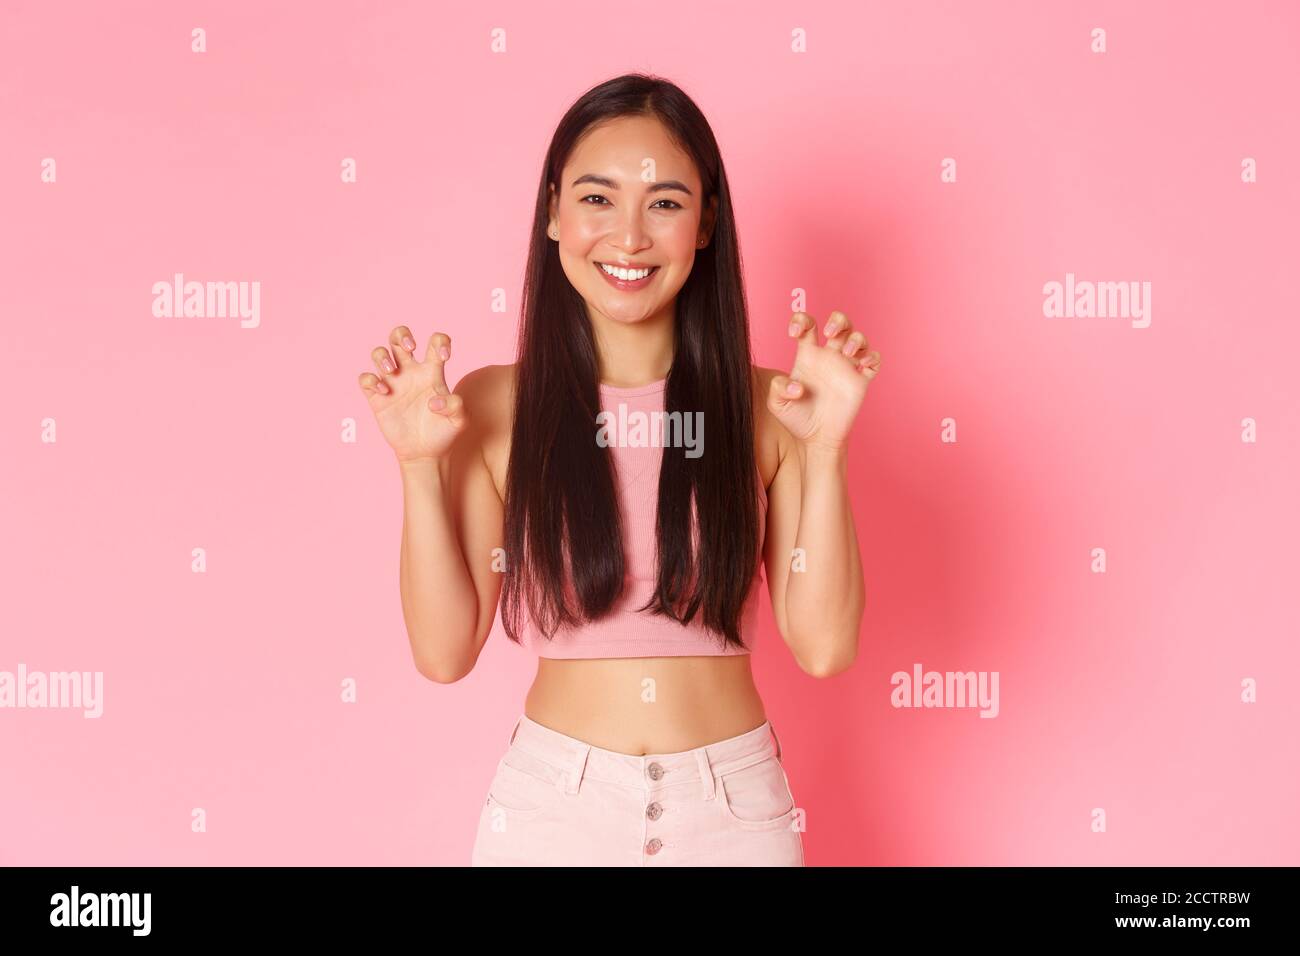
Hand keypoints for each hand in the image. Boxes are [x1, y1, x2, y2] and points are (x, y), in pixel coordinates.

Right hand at [357, 326, 466, 463]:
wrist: (425, 452)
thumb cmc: (444, 432)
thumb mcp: (458, 420)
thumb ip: (455, 406)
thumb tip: (433, 401)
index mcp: (432, 371)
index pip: (435, 342)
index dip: (440, 341)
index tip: (444, 356)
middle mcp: (410, 372)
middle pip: (399, 337)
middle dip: (402, 335)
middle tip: (410, 347)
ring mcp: (393, 383)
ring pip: (379, 353)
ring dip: (382, 355)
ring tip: (391, 370)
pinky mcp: (377, 398)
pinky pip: (365, 378)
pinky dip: (370, 379)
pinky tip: (384, 391)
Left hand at [767, 311, 881, 451]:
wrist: (818, 439)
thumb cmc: (797, 419)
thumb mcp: (777, 404)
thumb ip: (778, 389)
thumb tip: (795, 386)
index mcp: (808, 356)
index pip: (807, 325)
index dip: (801, 320)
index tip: (794, 332)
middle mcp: (829, 357)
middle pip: (839, 323)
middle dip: (837, 320)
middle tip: (829, 332)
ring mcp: (846, 367)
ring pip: (858, 337)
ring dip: (855, 338)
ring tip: (846, 352)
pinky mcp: (860, 380)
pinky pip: (874, 359)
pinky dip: (872, 356)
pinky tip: (862, 363)